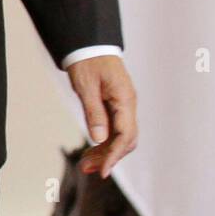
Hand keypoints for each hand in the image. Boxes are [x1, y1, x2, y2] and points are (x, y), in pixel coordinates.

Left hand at [65, 55, 137, 179]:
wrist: (89, 44)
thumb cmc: (87, 61)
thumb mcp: (86, 87)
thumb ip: (94, 112)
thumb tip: (99, 139)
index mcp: (125, 100)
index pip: (124, 135)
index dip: (114, 155)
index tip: (103, 171)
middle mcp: (128, 105)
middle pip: (125, 140)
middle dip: (109, 157)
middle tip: (87, 169)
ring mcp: (124, 106)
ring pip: (120, 137)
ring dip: (105, 152)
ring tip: (85, 165)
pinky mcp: (117, 105)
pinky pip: (115, 128)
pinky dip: (104, 141)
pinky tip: (92, 150)